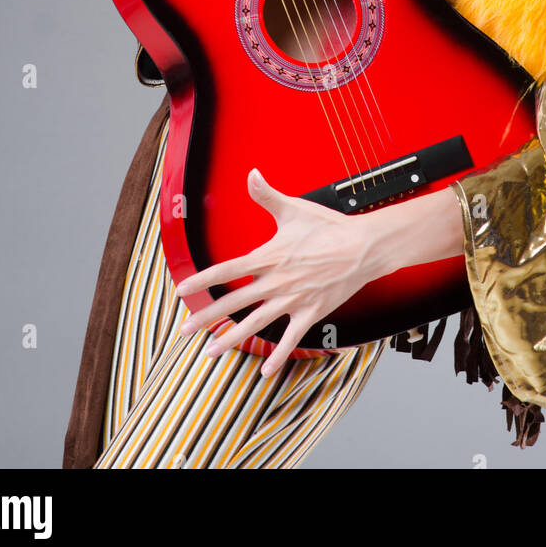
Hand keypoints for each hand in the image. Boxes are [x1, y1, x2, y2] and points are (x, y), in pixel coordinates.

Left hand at [174, 169, 382, 375]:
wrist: (363, 247)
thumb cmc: (329, 227)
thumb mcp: (294, 209)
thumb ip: (267, 195)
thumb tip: (251, 173)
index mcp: (269, 256)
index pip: (227, 270)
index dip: (203, 279)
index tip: (182, 289)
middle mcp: (276, 281)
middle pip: (234, 302)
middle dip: (207, 317)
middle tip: (184, 330)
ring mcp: (293, 300)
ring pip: (255, 324)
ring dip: (231, 339)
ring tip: (211, 352)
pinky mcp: (311, 313)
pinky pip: (290, 340)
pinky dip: (278, 357)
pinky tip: (265, 373)